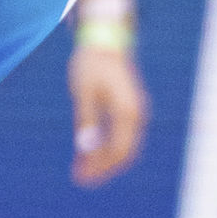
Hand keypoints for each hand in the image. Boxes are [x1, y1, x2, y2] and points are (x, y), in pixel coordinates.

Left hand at [67, 39, 149, 186]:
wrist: (105, 39)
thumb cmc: (92, 63)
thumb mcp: (83, 92)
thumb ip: (86, 121)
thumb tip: (85, 149)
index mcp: (127, 111)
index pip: (118, 150)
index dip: (100, 168)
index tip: (81, 178)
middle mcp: (136, 114)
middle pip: (124, 152)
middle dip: (102, 168)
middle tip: (80, 179)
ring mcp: (134, 112)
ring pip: (123, 145)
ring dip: (103, 160)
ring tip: (80, 169)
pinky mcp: (128, 108)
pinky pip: (120, 135)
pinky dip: (106, 147)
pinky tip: (88, 153)